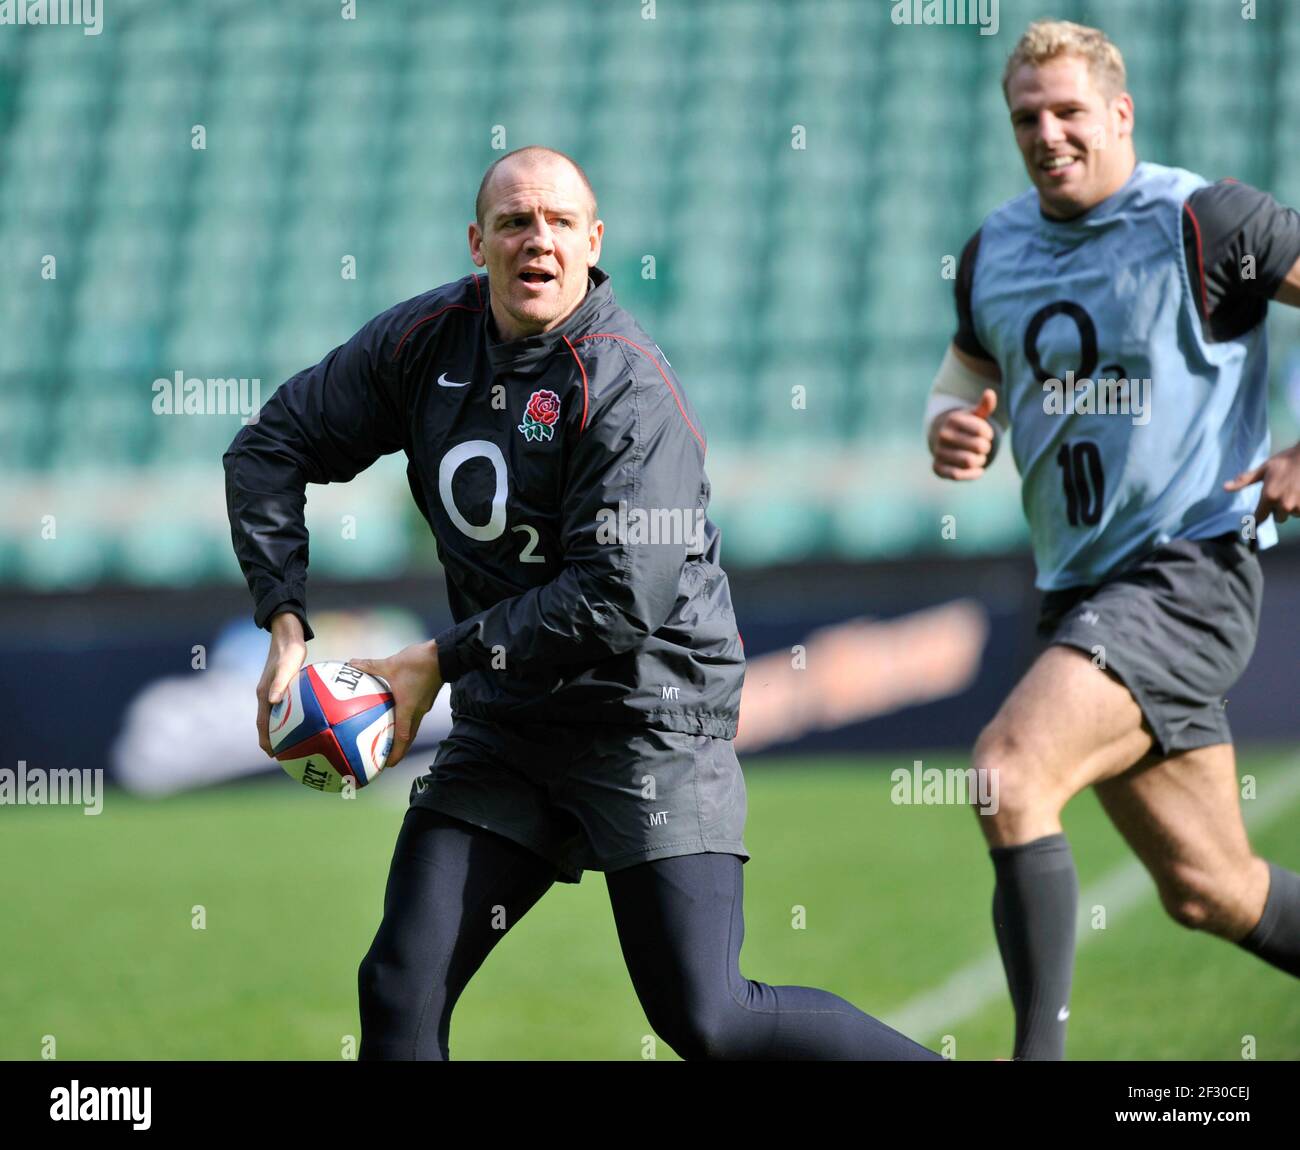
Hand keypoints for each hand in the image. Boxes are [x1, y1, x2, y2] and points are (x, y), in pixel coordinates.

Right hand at [257, 611, 307, 756]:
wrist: (287, 635)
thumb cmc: (289, 650)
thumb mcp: (287, 666)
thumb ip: (280, 683)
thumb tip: (273, 701)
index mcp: (264, 695)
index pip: (262, 724)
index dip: (266, 741)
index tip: (273, 755)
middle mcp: (267, 696)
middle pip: (268, 725)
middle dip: (275, 742)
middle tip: (287, 757)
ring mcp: (275, 692)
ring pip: (277, 718)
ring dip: (283, 733)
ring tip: (297, 746)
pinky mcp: (284, 688)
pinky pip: (287, 708)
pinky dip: (294, 719)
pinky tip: (310, 722)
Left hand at [349, 642, 442, 767]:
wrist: (443, 655)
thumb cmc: (418, 662)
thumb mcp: (391, 663)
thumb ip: (370, 666)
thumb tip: (351, 664)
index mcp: (408, 707)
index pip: (403, 736)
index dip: (395, 752)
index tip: (387, 764)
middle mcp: (417, 711)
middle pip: (409, 738)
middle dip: (399, 751)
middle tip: (386, 761)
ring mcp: (423, 706)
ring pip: (413, 728)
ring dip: (403, 740)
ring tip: (390, 745)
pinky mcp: (425, 700)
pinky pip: (415, 718)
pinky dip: (406, 725)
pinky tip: (396, 720)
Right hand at [931, 389, 997, 479]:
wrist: (943, 439)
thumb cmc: (966, 426)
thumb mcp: (975, 415)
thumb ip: (984, 406)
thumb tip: (990, 393)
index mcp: (953, 419)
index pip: (982, 430)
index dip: (988, 434)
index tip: (985, 434)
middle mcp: (942, 435)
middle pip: (979, 446)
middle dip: (985, 448)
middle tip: (983, 447)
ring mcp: (938, 452)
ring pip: (970, 461)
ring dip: (980, 461)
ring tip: (978, 457)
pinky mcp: (936, 468)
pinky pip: (957, 475)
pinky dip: (972, 474)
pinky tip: (978, 470)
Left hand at [1224, 442, 1299, 524]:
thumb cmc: (1284, 462)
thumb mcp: (1263, 470)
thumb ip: (1244, 481)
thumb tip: (1225, 487)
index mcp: (1269, 496)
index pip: (1260, 517)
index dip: (1261, 512)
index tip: (1264, 507)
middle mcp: (1283, 504)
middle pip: (1278, 518)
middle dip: (1278, 509)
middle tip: (1282, 493)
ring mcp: (1297, 506)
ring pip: (1291, 515)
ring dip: (1291, 507)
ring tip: (1293, 491)